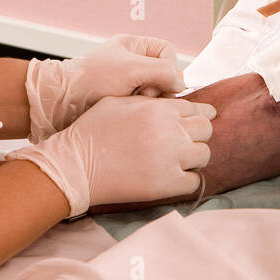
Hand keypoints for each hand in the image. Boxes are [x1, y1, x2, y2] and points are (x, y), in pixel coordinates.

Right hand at [8, 95, 215, 217]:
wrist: (74, 165)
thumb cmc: (91, 132)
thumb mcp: (119, 102)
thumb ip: (149, 100)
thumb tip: (172, 96)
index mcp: (158, 108)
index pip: (196, 108)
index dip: (201, 114)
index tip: (205, 118)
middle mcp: (169, 131)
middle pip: (206, 129)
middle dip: (197, 134)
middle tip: (185, 141)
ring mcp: (169, 158)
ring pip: (204, 154)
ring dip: (194, 157)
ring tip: (179, 160)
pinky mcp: (165, 184)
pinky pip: (194, 181)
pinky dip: (186, 179)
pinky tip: (173, 177)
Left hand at [25, 35, 186, 141]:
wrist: (59, 103)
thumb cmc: (91, 80)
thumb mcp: (131, 69)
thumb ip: (162, 71)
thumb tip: (181, 84)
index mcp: (134, 46)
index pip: (168, 53)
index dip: (169, 68)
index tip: (155, 82)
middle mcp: (132, 62)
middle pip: (164, 75)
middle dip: (157, 87)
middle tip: (143, 95)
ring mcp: (127, 82)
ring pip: (156, 93)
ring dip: (148, 101)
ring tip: (132, 105)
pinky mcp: (122, 102)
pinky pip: (143, 106)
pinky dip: (139, 110)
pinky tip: (127, 113)